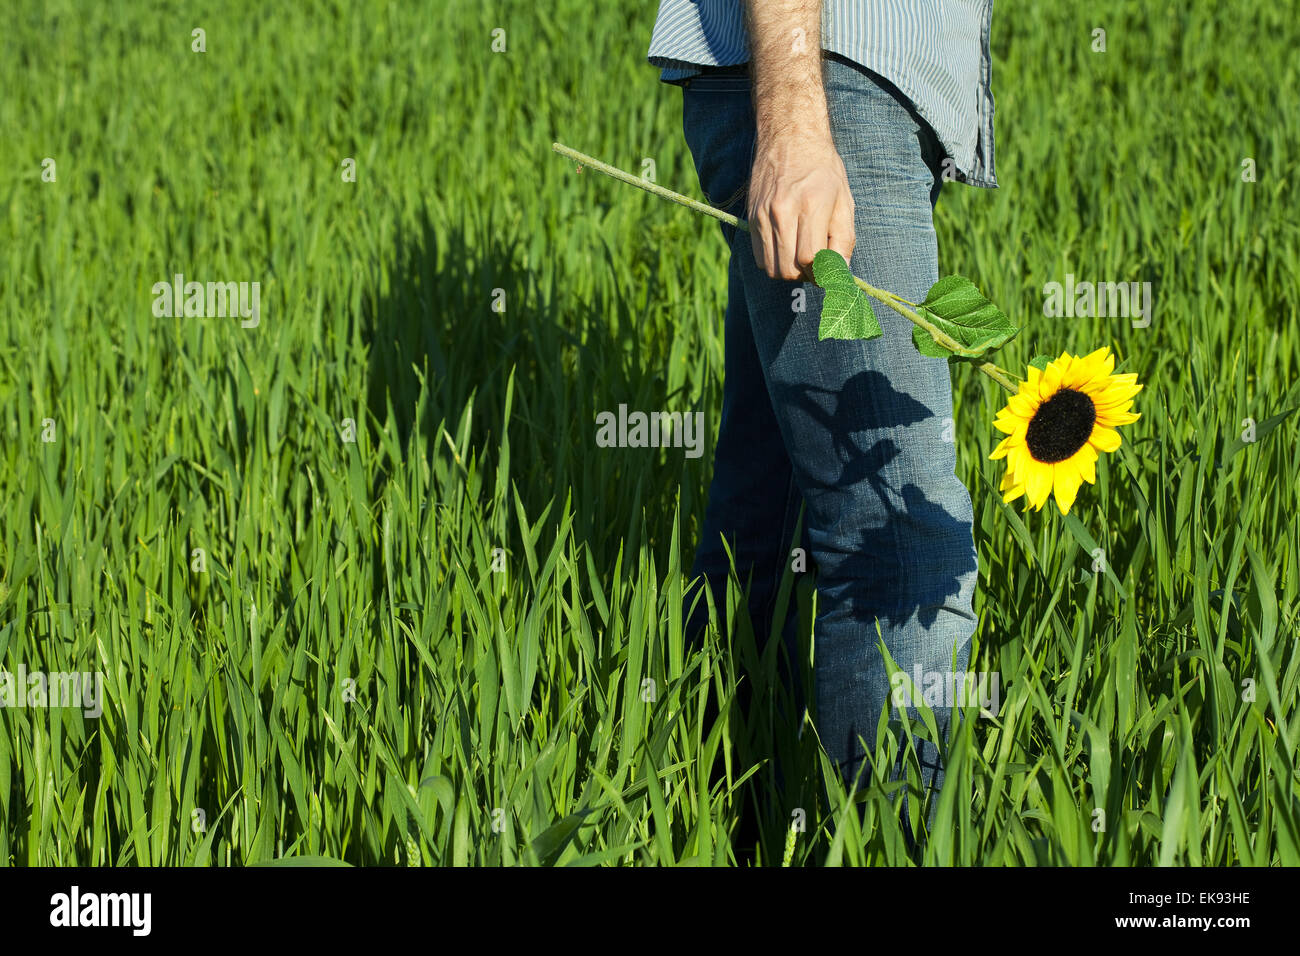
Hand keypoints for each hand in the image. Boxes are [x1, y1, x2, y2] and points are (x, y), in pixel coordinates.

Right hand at [746, 134, 855, 280]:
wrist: (789, 137)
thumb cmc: (823, 169)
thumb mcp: (844, 200)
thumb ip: (844, 239)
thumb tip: (841, 275)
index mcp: (810, 205)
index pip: (810, 259)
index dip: (822, 274)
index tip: (830, 272)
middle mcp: (782, 212)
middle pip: (788, 270)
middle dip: (805, 276)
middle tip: (817, 265)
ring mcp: (762, 215)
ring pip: (771, 268)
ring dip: (789, 271)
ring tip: (802, 257)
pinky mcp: (751, 218)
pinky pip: (759, 257)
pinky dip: (775, 261)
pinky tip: (787, 248)